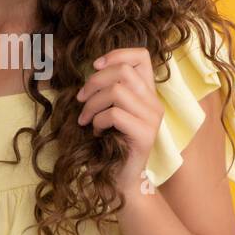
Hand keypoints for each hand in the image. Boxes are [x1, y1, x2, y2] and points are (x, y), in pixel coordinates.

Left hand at [75, 48, 163, 195]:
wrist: (121, 180)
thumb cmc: (111, 145)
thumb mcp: (110, 111)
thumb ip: (109, 90)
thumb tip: (92, 70)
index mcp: (147, 93)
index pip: (142, 56)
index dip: (117, 54)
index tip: (95, 66)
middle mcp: (154, 102)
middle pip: (124, 71)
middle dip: (94, 81)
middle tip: (81, 99)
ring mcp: (152, 118)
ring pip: (117, 91)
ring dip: (93, 103)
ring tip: (85, 119)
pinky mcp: (145, 135)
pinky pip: (115, 114)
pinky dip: (99, 121)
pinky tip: (98, 133)